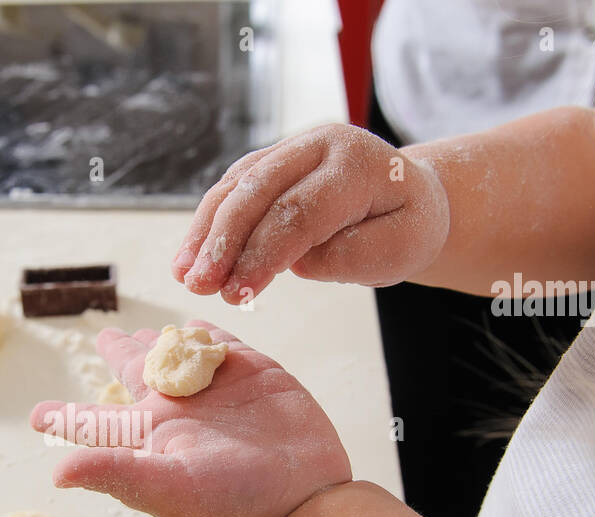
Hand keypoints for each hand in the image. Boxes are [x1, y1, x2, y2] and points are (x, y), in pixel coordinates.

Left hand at [29, 321, 351, 516]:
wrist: (307, 499)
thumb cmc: (234, 505)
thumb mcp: (168, 488)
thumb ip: (115, 471)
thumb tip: (58, 472)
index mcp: (146, 436)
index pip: (95, 423)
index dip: (65, 417)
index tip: (36, 417)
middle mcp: (175, 411)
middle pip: (136, 373)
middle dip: (119, 355)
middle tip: (104, 337)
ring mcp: (215, 390)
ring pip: (176, 354)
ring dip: (161, 340)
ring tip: (145, 331)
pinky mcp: (254, 374)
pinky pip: (222, 345)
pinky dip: (208, 333)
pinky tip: (197, 325)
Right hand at [171, 124, 449, 303]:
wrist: (409, 195)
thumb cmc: (406, 227)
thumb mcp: (402, 249)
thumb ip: (353, 255)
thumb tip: (297, 262)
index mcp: (357, 165)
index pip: (300, 211)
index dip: (262, 253)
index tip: (236, 294)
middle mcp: (319, 144)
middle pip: (257, 190)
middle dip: (223, 241)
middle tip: (199, 285)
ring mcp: (290, 148)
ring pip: (236, 185)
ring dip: (206, 233)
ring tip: (184, 276)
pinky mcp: (271, 161)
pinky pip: (232, 188)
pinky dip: (208, 223)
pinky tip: (191, 257)